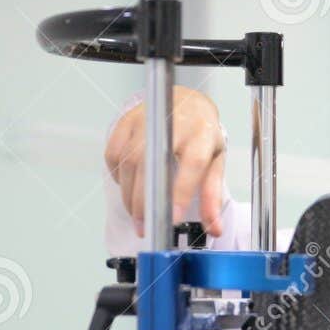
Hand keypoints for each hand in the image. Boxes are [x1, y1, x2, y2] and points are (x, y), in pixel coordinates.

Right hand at [104, 85, 226, 237]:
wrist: (187, 101)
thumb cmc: (201, 135)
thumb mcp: (215, 162)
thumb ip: (212, 196)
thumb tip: (215, 229)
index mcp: (200, 134)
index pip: (191, 164)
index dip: (180, 193)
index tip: (172, 218)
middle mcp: (172, 124)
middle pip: (151, 165)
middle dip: (145, 202)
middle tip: (145, 227)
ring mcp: (146, 120)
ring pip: (129, 162)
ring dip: (129, 195)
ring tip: (136, 216)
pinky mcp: (126, 121)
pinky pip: (113, 154)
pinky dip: (117, 176)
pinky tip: (128, 188)